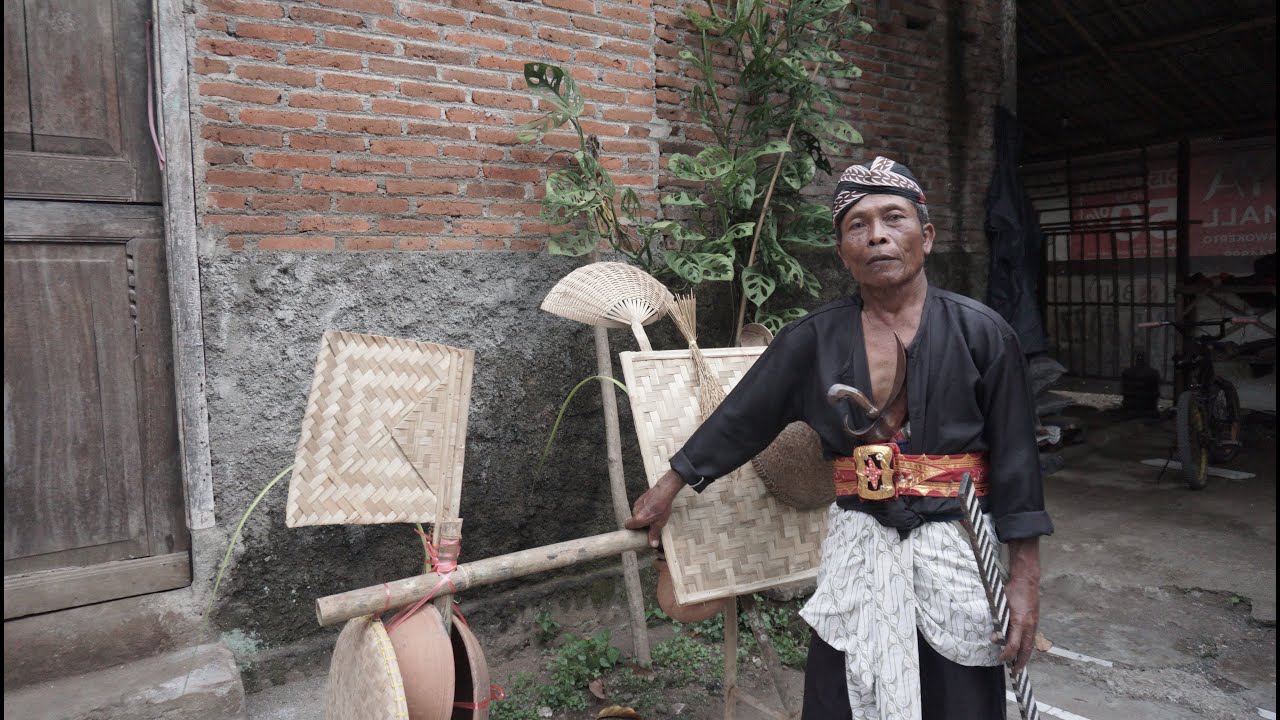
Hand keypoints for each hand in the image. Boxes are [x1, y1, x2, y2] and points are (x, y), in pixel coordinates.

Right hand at [624, 470, 684, 547]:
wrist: (664, 491)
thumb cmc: (662, 507)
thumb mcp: (659, 523)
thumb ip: (654, 534)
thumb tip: (652, 544)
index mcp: (638, 519)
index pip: (627, 525)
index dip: (631, 529)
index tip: (637, 531)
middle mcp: (635, 511)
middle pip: (633, 520)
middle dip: (639, 523)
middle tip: (649, 525)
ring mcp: (637, 504)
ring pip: (637, 513)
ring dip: (642, 516)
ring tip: (653, 516)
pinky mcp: (640, 498)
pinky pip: (640, 507)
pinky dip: (644, 509)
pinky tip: (653, 508)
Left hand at [1000, 537, 1040, 672]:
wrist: (1027, 579)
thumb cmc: (1012, 590)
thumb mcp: (1001, 604)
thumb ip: (998, 621)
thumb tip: (994, 637)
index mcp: (1020, 621)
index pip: (1014, 644)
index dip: (1007, 654)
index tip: (1001, 659)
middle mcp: (1029, 624)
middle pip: (1027, 649)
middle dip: (1021, 661)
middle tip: (1014, 670)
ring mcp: (1034, 622)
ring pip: (1031, 644)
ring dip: (1025, 655)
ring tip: (1019, 663)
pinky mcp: (1035, 619)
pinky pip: (1032, 637)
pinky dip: (1028, 645)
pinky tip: (1023, 648)